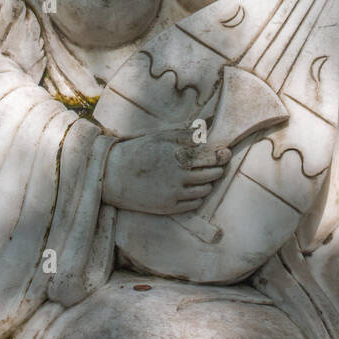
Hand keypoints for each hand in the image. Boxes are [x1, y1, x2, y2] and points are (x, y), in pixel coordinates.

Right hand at [101, 127, 230, 215]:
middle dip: (219, 169)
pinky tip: (196, 191)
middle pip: (211, 174)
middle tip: (222, 166)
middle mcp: (179, 175)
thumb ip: (183, 135)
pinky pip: (193, 204)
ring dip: (210, 183)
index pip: (210, 157)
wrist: (113, 175)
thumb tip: (204, 131)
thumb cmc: (137, 151)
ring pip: (204, 190)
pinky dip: (199, 197)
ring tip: (209, 178)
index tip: (226, 153)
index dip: (221, 155)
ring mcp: (175, 193)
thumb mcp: (159, 137)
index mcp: (178, 156)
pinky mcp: (169, 207)